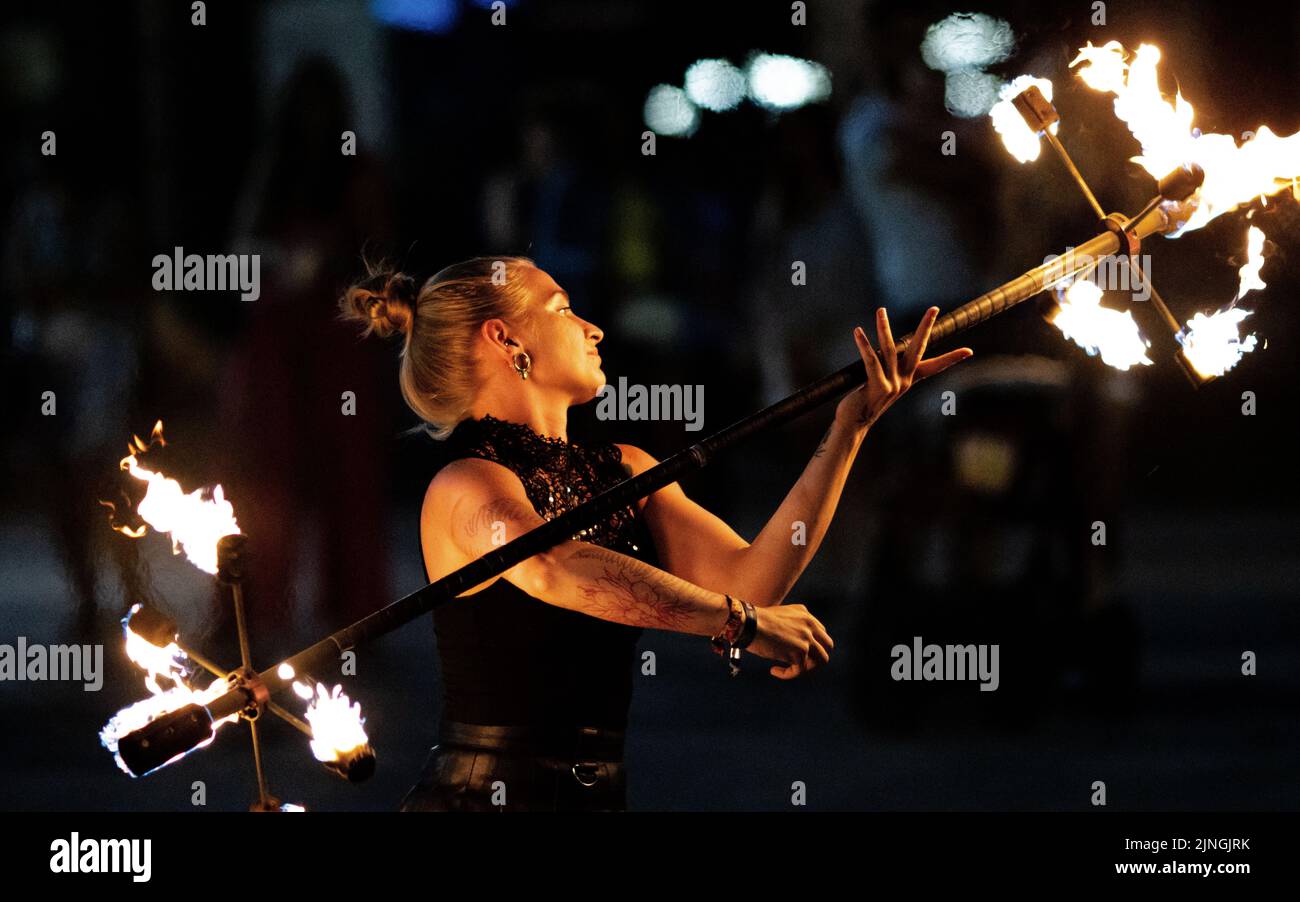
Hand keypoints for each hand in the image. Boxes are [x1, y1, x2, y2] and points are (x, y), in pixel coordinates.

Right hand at [745, 603, 833, 679]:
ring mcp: (806, 638)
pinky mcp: (800, 652)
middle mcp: (809, 625)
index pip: (820, 633)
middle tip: (800, 664)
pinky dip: (787, 675)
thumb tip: (789, 643)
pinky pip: (800, 670)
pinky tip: (774, 671)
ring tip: (791, 670)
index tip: (797, 652)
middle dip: (816, 657)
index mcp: (805, 614)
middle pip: (827, 646)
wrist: (748, 623)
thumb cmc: (754, 621)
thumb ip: (790, 625)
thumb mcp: (778, 616)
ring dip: (807, 669)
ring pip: (821, 660)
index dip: (812, 645)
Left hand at [835, 306, 972, 431]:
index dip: (951, 359)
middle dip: (926, 327)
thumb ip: (885, 369)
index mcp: (908, 380)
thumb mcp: (880, 383)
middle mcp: (903, 382)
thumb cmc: (864, 400)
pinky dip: (864, 345)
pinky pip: (871, 361)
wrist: (854, 423)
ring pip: (890, 350)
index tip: (969, 351)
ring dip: (884, 328)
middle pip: (918, 349)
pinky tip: (858, 331)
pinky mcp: (877, 387)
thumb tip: (884, 350)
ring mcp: (892, 385)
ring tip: (881, 310)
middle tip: (934, 308)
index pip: (933, 366)